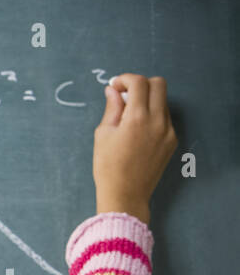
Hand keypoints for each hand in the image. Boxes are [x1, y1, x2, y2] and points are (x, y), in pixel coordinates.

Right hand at [93, 73, 176, 224]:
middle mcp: (157, 121)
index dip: (125, 79)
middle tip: (125, 96)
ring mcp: (168, 131)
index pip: (139, 83)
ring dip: (147, 100)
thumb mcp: (103, 135)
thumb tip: (113, 91)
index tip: (115, 87)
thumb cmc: (108, 167)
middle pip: (158, 84)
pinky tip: (138, 131)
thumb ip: (112, 109)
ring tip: (129, 116)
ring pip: (162, 101)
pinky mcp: (172, 140)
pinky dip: (152, 116)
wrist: (125, 195)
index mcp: (138, 118)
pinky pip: (164, 118)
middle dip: (140, 84)